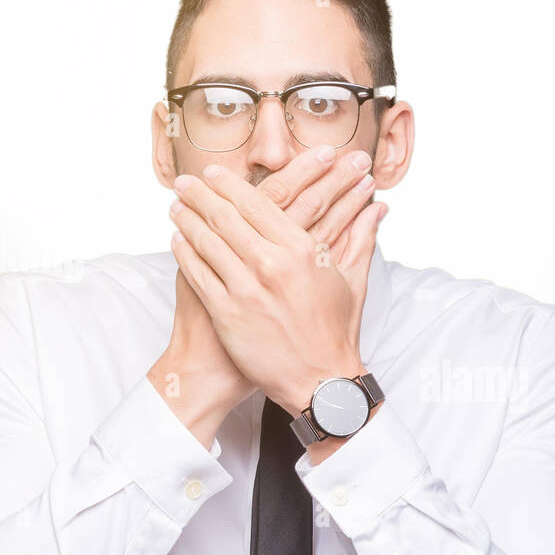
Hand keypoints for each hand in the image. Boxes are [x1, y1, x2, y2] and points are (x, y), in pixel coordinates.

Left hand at [168, 150, 388, 416]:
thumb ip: (360, 237)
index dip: (229, 185)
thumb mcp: (351, 280)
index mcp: (302, 250)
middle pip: (226, 216)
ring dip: (187, 220)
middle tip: (185, 183)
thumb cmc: (336, 331)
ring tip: (176, 207)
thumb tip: (377, 208)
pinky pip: (198, 274)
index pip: (257, 203)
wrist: (321, 380)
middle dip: (200, 195)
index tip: (213, 173)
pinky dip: (184, 253)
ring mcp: (247, 289)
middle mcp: (272, 264)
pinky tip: (177, 241)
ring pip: (206, 242)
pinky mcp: (228, 314)